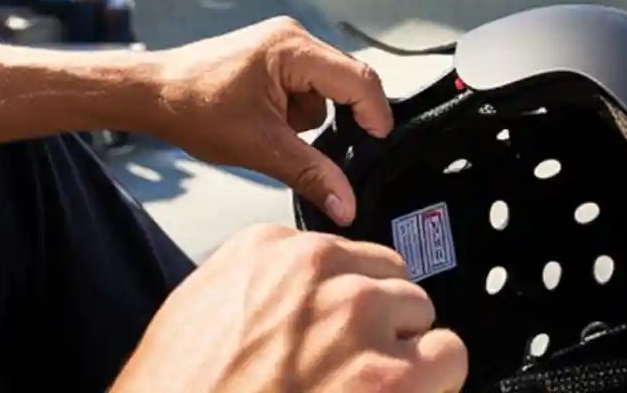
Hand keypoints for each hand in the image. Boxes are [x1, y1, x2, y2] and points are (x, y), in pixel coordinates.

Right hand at [111, 224, 467, 392]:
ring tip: (364, 389)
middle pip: (388, 277)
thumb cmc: (177, 390)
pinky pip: (449, 356)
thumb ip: (262, 286)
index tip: (329, 329)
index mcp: (269, 249)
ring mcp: (359, 318)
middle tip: (347, 366)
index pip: (341, 253)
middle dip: (376, 320)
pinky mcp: (392, 376)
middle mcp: (319, 272)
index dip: (341, 300)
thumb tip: (298, 299)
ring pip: (420, 312)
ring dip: (402, 351)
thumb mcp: (203, 309)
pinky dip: (436, 382)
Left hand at [141, 17, 391, 224]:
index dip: (375, 114)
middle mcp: (294, 36)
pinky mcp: (274, 54)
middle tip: (319, 150)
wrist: (152, 93)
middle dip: (337, 119)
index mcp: (293, 48)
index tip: (379, 145)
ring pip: (327, 88)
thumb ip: (312, 174)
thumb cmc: (195, 110)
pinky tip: (268, 122)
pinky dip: (297, 110)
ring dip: (311, 117)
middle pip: (346, 81)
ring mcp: (284, 42)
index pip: (359, 79)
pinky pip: (307, 84)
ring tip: (273, 133)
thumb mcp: (260, 148)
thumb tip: (348, 205)